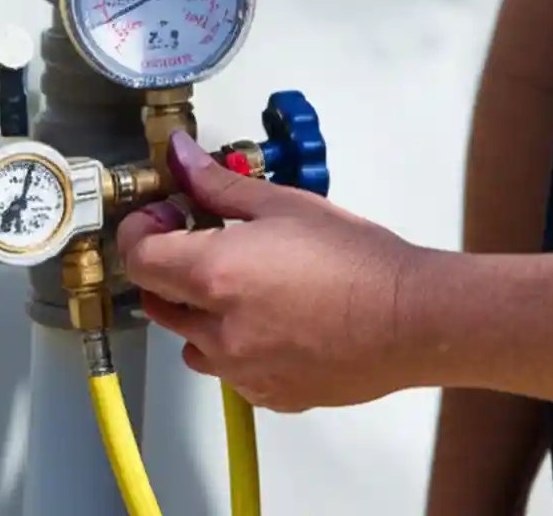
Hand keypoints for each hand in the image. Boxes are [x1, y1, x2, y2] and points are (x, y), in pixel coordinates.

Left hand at [118, 131, 426, 411]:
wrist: (414, 320)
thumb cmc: (357, 260)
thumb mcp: (284, 206)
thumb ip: (219, 185)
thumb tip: (181, 157)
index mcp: (215, 276)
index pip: (138, 258)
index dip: (143, 232)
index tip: (168, 217)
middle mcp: (218, 331)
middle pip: (156, 302)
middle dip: (167, 271)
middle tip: (204, 244)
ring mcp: (241, 370)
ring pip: (191, 343)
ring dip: (200, 315)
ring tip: (245, 287)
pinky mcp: (267, 395)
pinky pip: (230, 372)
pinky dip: (236, 348)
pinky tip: (274, 321)